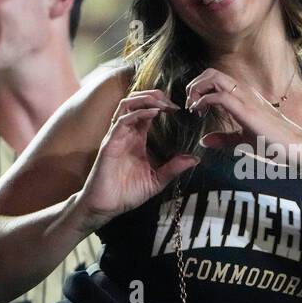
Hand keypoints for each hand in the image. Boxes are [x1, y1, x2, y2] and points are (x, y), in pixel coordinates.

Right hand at [78, 90, 199, 227]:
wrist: (107, 206)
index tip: (179, 108)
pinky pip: (122, 121)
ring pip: (127, 105)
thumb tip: (195, 159)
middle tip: (172, 102)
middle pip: (136, 101)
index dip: (162, 104)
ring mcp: (116, 136)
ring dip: (145, 99)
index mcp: (137, 138)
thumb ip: (173, 168)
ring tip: (163, 103)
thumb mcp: (157, 180)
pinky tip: (153, 114)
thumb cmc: (128, 193)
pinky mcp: (110, 143)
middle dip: (154, 96)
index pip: (148, 111)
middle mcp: (126, 133)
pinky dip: (138, 114)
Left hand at [185, 67, 301, 155]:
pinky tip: (201, 112)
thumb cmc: (275, 143)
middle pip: (212, 73)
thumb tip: (205, 140)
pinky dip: (204, 101)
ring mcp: (247, 99)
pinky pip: (220, 96)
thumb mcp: (244, 140)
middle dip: (194, 85)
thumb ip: (224, 139)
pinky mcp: (247, 111)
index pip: (216, 78)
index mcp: (244, 96)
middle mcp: (244, 92)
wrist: (297, 148)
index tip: (193, 107)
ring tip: (192, 106)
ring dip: (197, 89)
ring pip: (214, 78)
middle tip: (188, 104)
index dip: (199, 87)